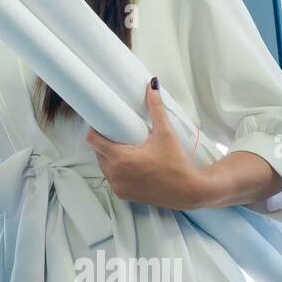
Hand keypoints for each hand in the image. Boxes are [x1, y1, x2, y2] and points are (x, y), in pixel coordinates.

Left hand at [84, 79, 209, 209]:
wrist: (189, 191)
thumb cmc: (177, 163)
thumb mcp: (166, 133)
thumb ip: (156, 108)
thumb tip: (152, 86)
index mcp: (121, 158)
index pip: (93, 140)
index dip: (95, 130)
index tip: (102, 123)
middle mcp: (115, 174)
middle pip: (98, 152)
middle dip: (104, 142)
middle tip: (116, 134)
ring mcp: (118, 186)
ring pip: (104, 166)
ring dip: (109, 157)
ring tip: (123, 147)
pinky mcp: (123, 195)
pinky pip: (112, 178)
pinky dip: (116, 171)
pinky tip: (127, 164)